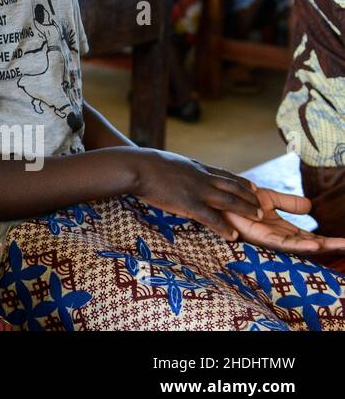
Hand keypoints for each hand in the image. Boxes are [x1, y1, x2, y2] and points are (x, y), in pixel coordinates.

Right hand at [133, 149, 262, 240]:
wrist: (137, 167)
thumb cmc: (145, 163)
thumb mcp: (169, 161)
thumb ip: (180, 168)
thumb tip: (179, 170)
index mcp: (196, 167)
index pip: (224, 174)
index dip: (240, 182)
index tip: (253, 187)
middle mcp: (201, 177)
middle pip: (232, 187)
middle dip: (249, 197)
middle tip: (262, 206)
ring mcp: (197, 190)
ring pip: (229, 200)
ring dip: (245, 209)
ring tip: (258, 218)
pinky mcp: (188, 204)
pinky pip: (211, 218)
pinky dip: (224, 228)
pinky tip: (233, 236)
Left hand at [222, 186, 344, 253]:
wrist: (217, 197)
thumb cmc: (238, 200)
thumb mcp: (269, 199)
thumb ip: (289, 203)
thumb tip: (311, 207)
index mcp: (282, 229)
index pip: (310, 237)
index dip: (327, 240)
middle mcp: (277, 236)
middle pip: (309, 244)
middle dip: (330, 246)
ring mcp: (269, 238)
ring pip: (300, 246)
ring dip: (320, 247)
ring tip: (339, 246)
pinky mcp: (259, 236)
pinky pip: (282, 243)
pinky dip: (299, 244)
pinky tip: (314, 244)